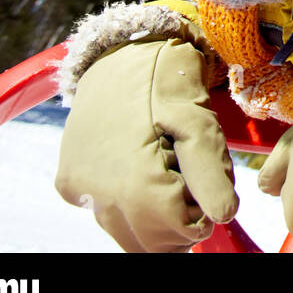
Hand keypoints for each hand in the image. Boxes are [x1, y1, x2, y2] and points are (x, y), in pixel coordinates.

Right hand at [55, 38, 237, 252]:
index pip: (180, 233)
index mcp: (135, 184)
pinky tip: (139, 165)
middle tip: (187, 176)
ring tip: (164, 168)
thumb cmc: (168, 83)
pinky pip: (104, 212)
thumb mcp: (200, 123)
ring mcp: (80, 190)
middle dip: (178, 218)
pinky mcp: (68, 182)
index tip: (206, 181)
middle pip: (152, 240)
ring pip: (126, 232)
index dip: (202, 212)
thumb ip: (211, 174)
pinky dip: (126, 202)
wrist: (122, 51)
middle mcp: (99, 195)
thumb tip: (223, 216)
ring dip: (152, 214)